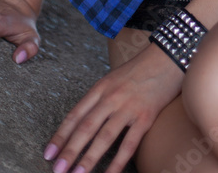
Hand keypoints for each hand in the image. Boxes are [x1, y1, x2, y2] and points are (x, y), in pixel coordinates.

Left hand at [43, 40, 183, 172]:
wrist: (168, 56)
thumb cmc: (141, 69)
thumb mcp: (114, 78)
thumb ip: (100, 97)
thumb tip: (84, 121)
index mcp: (101, 88)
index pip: (75, 115)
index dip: (61, 135)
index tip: (49, 153)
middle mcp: (111, 97)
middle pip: (85, 127)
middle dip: (69, 151)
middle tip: (57, 170)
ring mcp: (128, 107)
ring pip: (104, 137)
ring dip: (88, 158)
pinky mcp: (145, 117)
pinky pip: (129, 144)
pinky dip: (117, 162)